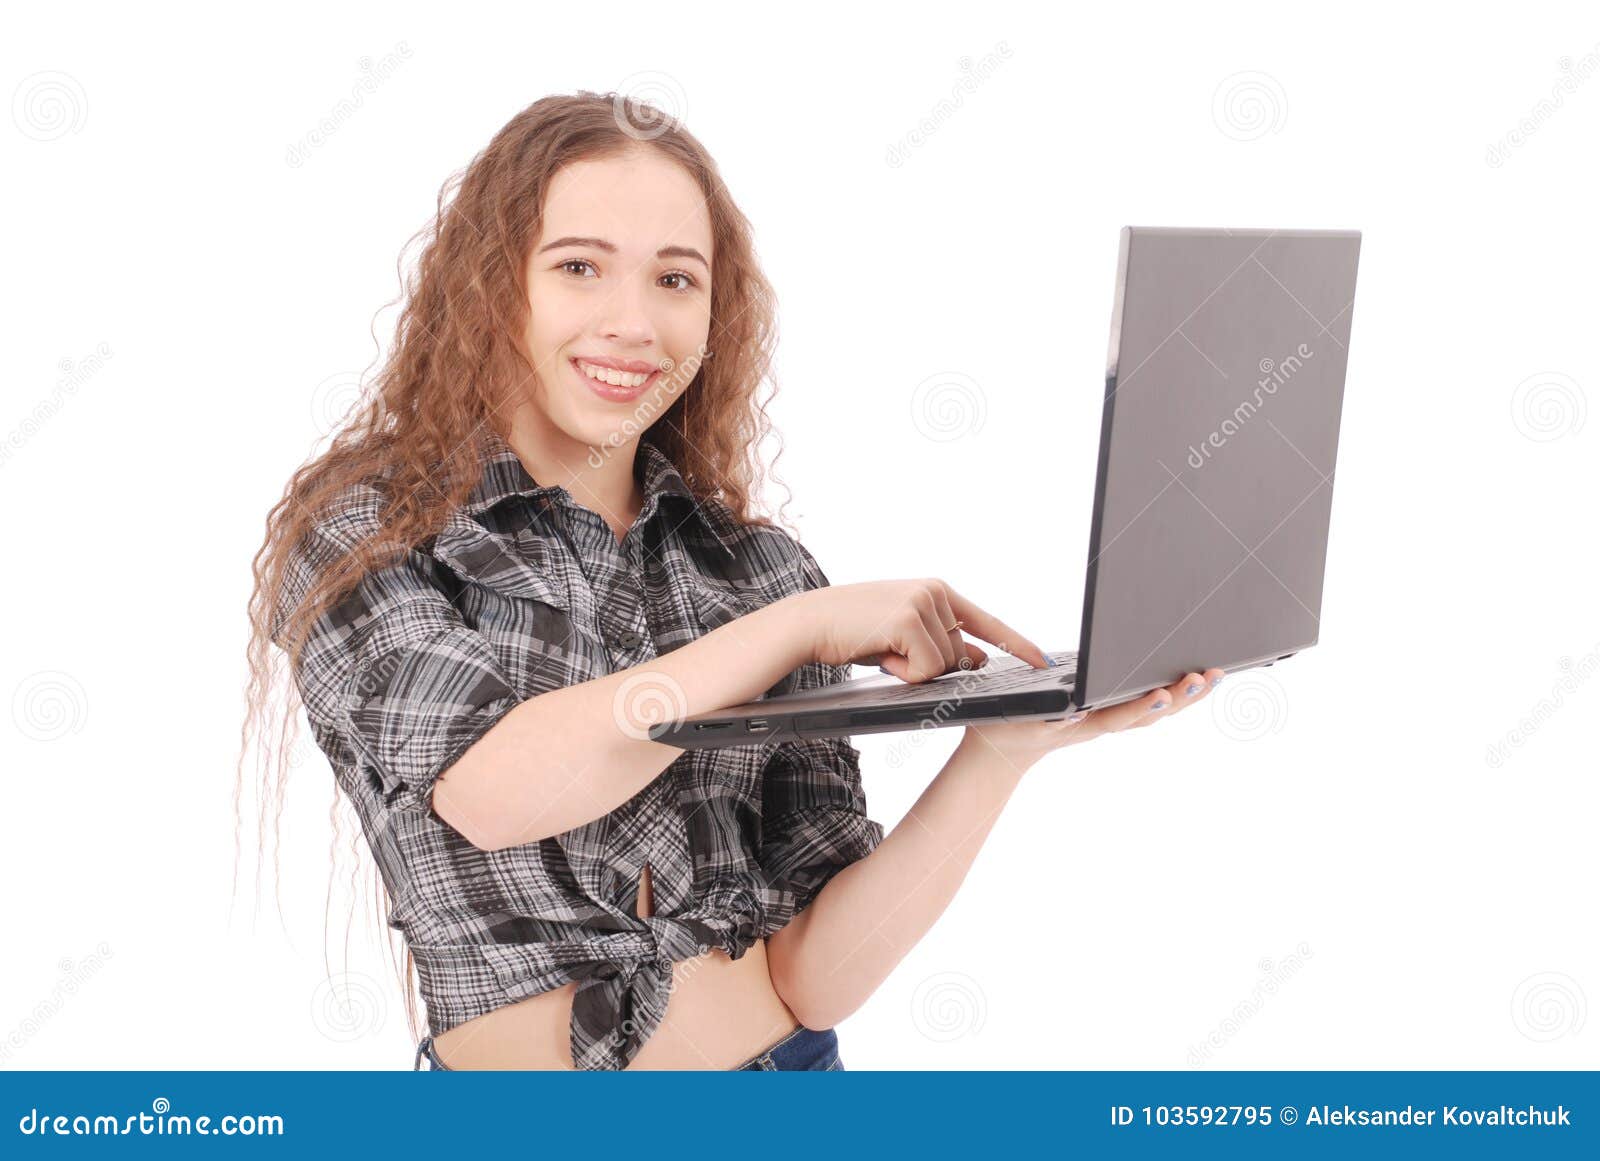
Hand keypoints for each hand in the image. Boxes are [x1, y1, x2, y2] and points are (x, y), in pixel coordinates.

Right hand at [795, 578, 1050, 679]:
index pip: (987, 622)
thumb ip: (942, 643)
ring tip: (881, 649)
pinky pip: (926, 669)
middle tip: (890, 652)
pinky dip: (902, 673)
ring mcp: (923, 602)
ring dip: (911, 671)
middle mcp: (935, 591)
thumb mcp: (904, 637)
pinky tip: (879, 653)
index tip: (1043, 661)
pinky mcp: (908, 618)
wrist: (810, 622)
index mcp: (937, 591)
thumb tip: (979, 660)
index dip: (1017, 644)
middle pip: (960, 656)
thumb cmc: (854, 631)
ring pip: (944, 666)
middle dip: (927, 667)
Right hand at [962, 667, 1226, 766]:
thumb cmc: (1006, 730)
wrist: (1003, 752)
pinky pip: (1146, 704)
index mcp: (1081, 725)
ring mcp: (1108, 720)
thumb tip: (1075, 712)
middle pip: (1149, 713)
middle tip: (1207, 676)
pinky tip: (1192, 681)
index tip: (1165, 691)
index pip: (1119, 716)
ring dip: (1185, 695)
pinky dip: (1172, 693)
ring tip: (1213, 675)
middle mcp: (1102, 723)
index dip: (1143, 705)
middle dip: (1180, 695)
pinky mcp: (1109, 712)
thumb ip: (1046, 717)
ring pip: (1154, 709)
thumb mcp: (1017, 722)